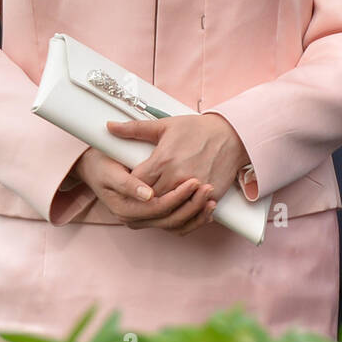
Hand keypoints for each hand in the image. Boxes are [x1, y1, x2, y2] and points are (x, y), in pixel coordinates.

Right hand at [72, 146, 213, 234]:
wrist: (97, 168)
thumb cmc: (104, 165)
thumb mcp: (111, 172)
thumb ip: (128, 183)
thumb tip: (148, 195)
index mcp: (125, 209)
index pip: (157, 208)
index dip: (177, 197)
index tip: (193, 182)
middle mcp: (136, 219)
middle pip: (169, 220)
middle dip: (191, 206)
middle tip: (208, 188)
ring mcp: (146, 219)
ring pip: (175, 225)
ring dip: (196, 215)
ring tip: (212, 199)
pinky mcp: (155, 216)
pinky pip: (177, 225)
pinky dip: (194, 219)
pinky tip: (208, 209)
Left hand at [107, 114, 246, 202]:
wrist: (233, 134)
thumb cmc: (198, 129)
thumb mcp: (166, 125)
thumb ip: (135, 129)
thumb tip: (109, 126)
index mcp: (163, 161)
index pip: (136, 184)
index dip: (129, 188)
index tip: (126, 185)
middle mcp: (177, 177)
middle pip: (150, 201)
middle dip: (142, 202)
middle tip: (137, 200)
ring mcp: (194, 188)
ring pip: (169, 210)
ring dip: (161, 212)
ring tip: (154, 208)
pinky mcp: (209, 195)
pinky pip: (190, 214)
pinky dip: (181, 216)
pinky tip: (174, 213)